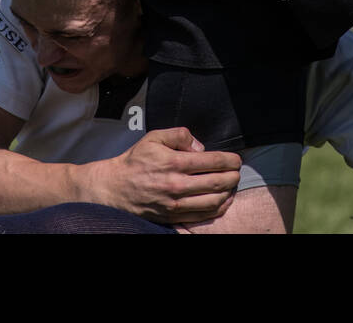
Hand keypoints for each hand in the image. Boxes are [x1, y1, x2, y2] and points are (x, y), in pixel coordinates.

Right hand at [79, 127, 242, 223]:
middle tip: (237, 171)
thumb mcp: (154, 138)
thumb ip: (180, 135)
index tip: (236, 159)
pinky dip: (218, 209)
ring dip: (228, 193)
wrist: (114, 188)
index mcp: (174, 162)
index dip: (229, 160)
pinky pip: (202, 216)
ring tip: (231, 185)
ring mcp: (175, 204)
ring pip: (213, 202)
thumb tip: (201, 147)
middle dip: (233, 176)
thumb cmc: (136, 161)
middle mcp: (177, 185)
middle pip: (217, 182)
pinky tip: (222, 201)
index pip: (212, 161)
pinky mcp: (173, 217)